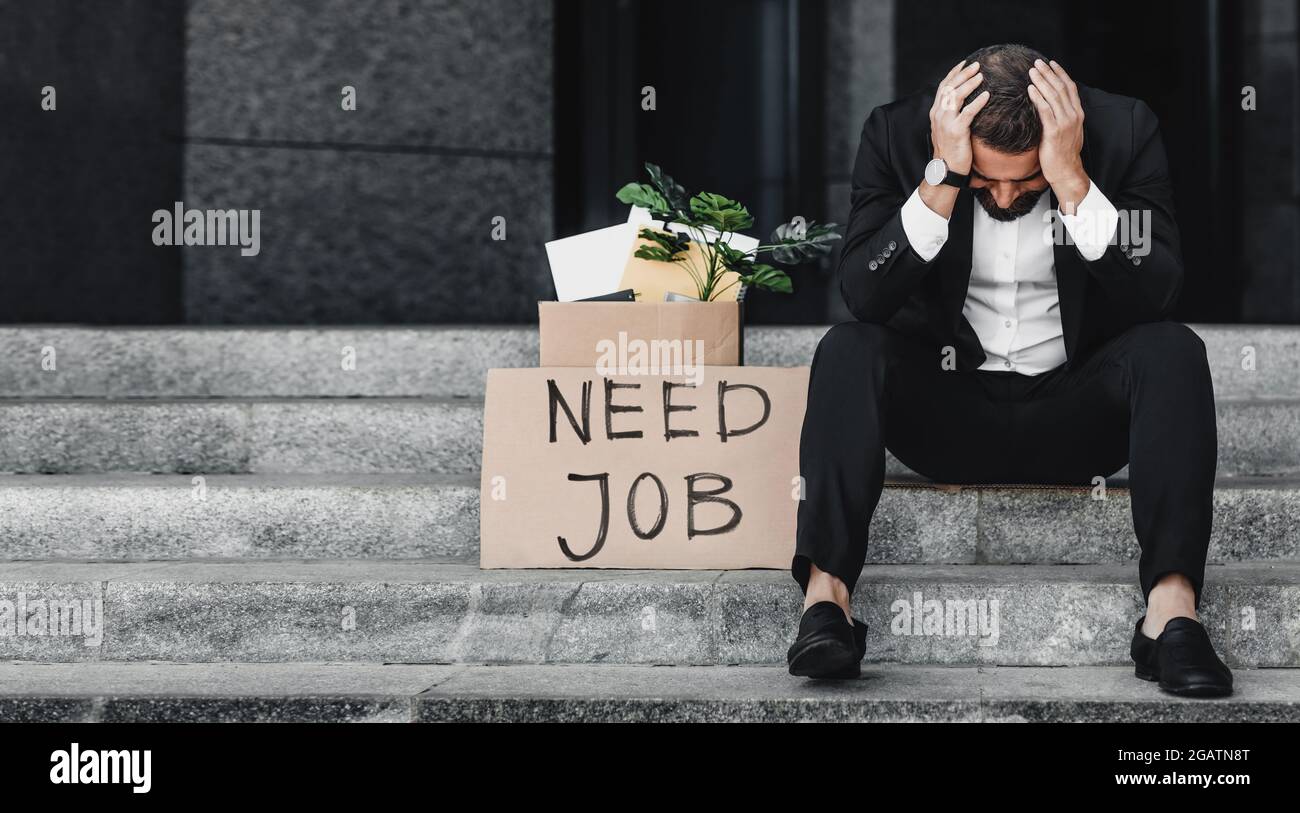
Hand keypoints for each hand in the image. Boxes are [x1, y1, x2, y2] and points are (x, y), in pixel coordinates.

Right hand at [928, 60, 989, 174]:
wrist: (946, 169)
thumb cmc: (951, 149)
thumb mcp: (948, 128)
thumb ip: (953, 113)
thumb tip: (966, 101)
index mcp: (936, 112)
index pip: (943, 87)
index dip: (954, 73)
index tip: (965, 63)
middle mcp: (938, 114)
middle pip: (949, 87)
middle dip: (963, 74)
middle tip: (977, 64)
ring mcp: (946, 123)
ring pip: (956, 96)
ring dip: (969, 83)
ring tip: (981, 75)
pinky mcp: (956, 131)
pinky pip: (968, 112)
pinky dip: (977, 102)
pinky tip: (987, 95)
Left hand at [1028, 58, 1088, 211]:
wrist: (1066, 171)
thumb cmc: (1062, 152)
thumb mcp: (1066, 131)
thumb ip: (1061, 116)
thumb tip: (1051, 106)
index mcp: (1077, 113)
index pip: (1069, 87)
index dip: (1060, 73)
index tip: (1051, 63)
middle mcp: (1073, 115)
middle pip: (1060, 88)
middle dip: (1049, 73)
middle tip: (1037, 62)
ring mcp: (1065, 123)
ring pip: (1053, 96)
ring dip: (1042, 81)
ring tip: (1032, 71)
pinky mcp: (1055, 131)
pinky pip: (1045, 111)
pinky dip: (1038, 98)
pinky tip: (1030, 89)